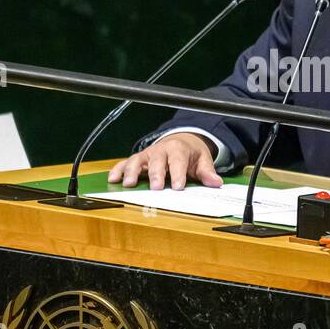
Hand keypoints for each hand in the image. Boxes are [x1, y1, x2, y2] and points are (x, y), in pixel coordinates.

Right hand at [107, 133, 222, 189]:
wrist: (181, 140)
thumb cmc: (190, 154)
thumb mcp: (202, 160)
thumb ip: (207, 172)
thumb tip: (216, 183)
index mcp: (178, 150)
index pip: (178, 162)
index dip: (178, 174)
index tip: (178, 187)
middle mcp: (161, 150)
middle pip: (157, 162)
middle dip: (156, 174)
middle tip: (155, 187)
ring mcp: (147, 155)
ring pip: (138, 161)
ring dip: (132, 172)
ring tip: (129, 184)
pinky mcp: (138, 159)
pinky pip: (125, 163)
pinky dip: (118, 170)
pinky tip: (113, 179)